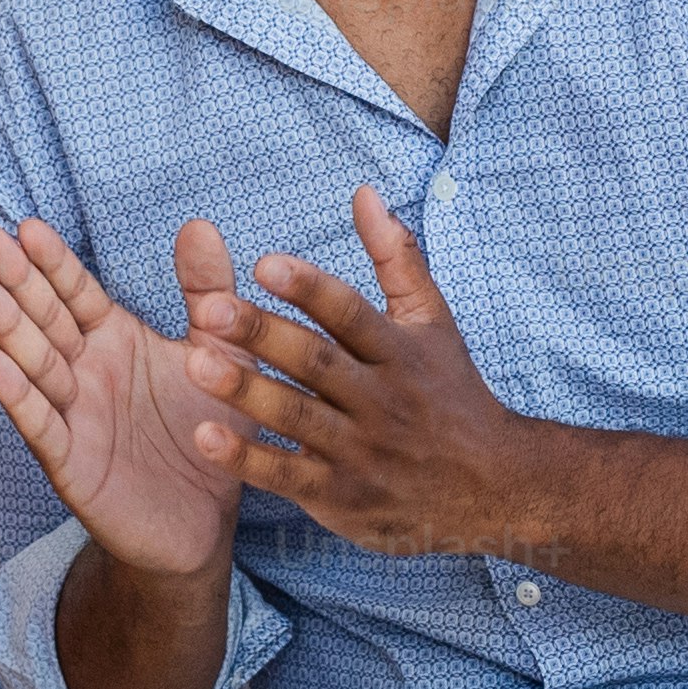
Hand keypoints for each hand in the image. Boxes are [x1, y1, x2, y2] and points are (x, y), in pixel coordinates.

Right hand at [0, 216, 237, 580]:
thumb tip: (199, 224)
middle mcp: (85, 373)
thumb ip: (206, 292)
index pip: (76, 292)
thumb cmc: (208, 432)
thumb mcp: (220, 353)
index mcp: (115, 341)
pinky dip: (16, 395)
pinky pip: (41, 424)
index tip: (28, 225)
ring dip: (5, 325)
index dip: (52, 262)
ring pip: (34, 363)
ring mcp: (72, 416)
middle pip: (45, 319)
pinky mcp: (71, 463)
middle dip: (16, 280)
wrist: (204, 524)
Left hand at [174, 189, 542, 563]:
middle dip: (262, 335)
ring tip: (195, 364)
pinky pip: (289, 476)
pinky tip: (204, 438)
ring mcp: (361, 450)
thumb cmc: (450, 392)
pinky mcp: (342, 495)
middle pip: (317, 363)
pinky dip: (247, 459)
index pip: (351, 315)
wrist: (492, 489)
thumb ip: (395, 257)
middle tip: (208, 310)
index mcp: (399, 352)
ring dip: (245, 391)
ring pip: (297, 417)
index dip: (310, 288)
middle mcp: (381, 400)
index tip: (265, 264)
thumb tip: (363, 193)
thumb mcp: (432, 322)